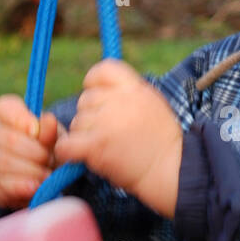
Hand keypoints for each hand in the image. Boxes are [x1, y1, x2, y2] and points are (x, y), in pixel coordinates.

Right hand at [0, 95, 66, 208]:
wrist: (43, 180)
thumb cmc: (48, 151)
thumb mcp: (55, 139)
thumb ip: (51, 131)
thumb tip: (47, 121)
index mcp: (9, 118)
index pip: (5, 107)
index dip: (19, 117)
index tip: (34, 129)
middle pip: (9, 139)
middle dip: (36, 152)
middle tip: (49, 159)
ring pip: (4, 163)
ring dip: (32, 170)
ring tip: (47, 174)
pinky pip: (3, 184)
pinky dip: (22, 186)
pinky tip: (35, 186)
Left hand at [53, 59, 182, 217]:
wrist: (172, 170)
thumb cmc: (163, 142)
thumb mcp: (152, 104)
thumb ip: (128, 93)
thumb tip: (100, 87)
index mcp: (135, 88)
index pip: (103, 69)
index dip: (94, 83)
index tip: (99, 98)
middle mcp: (119, 100)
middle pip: (86, 99)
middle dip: (91, 116)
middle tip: (109, 133)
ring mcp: (106, 122)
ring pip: (77, 123)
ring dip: (84, 136)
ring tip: (107, 148)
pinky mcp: (96, 145)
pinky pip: (67, 144)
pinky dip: (68, 152)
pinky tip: (80, 156)